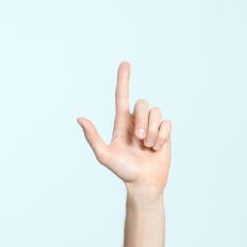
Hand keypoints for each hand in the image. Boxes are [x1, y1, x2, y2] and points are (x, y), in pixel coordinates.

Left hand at [76, 62, 170, 195]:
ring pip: (155, 112)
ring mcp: (151, 126)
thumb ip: (92, 137)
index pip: (122, 97)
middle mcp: (136, 121)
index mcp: (121, 123)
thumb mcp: (104, 155)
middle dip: (142, 120)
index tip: (124, 63)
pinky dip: (162, 136)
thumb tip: (80, 119)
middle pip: (142, 104)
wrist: (143, 182)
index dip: (123, 80)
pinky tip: (156, 148)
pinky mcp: (164, 132)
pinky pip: (166, 123)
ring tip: (147, 147)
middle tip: (138, 139)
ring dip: (152, 131)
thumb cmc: (123, 171)